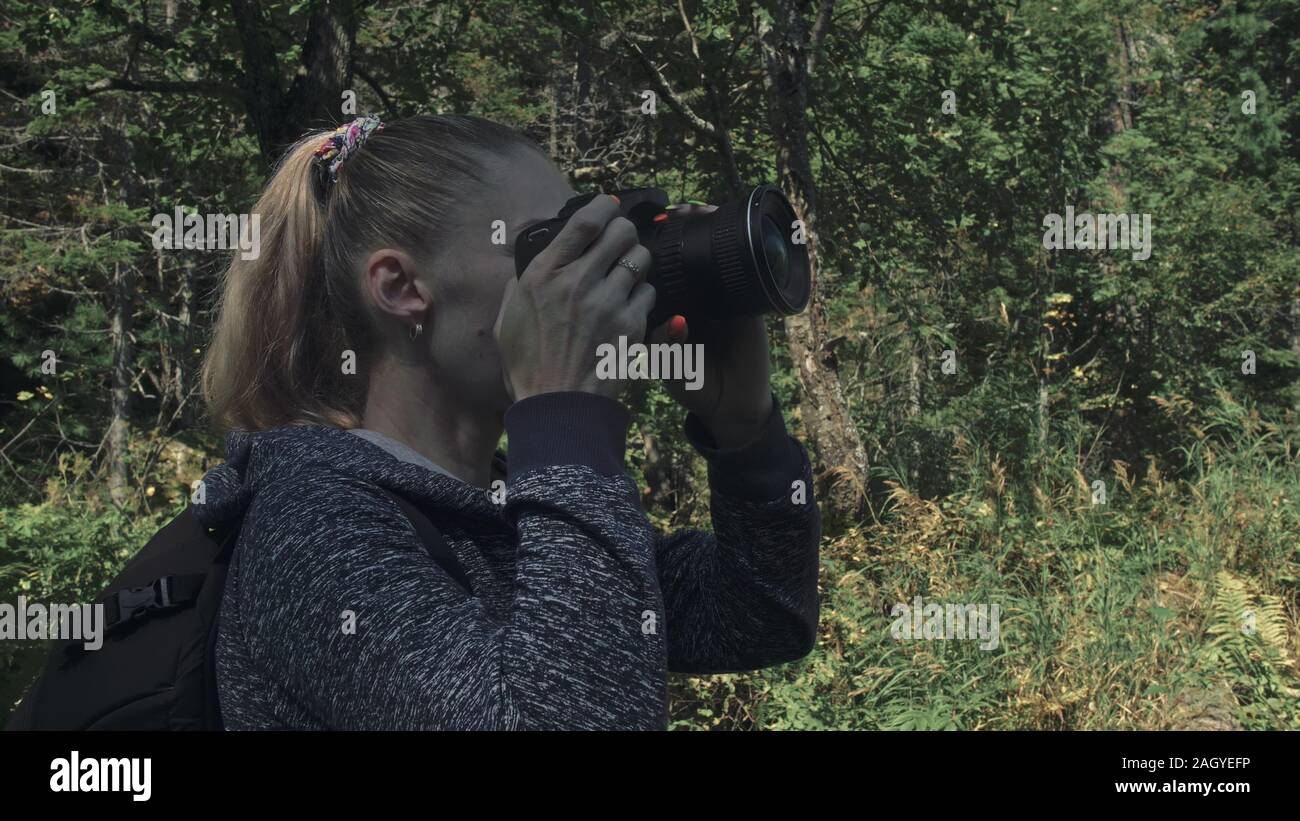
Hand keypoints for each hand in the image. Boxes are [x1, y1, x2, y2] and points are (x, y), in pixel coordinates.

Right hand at [494, 194, 655, 401]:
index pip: (583, 221)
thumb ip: (521, 284)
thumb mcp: (507, 320)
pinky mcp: (631, 325)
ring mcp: (607, 302)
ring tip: (627, 278)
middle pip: (621, 232)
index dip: (602, 208)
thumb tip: (531, 259)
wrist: (557, 408)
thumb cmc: (528, 366)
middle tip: (621, 245)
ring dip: (637, 264)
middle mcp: (576, 282)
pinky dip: (644, 298)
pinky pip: (650, 294)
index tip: (607, 208)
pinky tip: (631, 309)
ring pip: (641, 259)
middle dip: (624, 234)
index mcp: (543, 275)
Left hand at [650, 203, 773, 448]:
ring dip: (703, 226)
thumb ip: (666, 346)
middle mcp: (692, 295)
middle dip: (675, 226)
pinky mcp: (747, 301)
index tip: (639, 223)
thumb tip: (677, 322)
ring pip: (710, 251)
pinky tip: (729, 229)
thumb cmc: (693, 385)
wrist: (732, 404)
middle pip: (681, 250)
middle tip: (669, 209)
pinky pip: (743, 267)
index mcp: (668, 305)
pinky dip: (737, 246)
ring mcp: (719, 296)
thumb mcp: (670, 367)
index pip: (654, 267)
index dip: (646, 244)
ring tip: (695, 209)